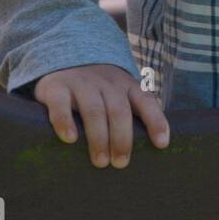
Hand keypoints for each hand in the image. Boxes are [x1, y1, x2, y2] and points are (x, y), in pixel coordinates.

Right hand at [33, 63, 169, 167]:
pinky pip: (61, 105)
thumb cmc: (96, 88)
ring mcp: (81, 83)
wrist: (63, 56)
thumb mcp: (117, 93)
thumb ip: (130, 114)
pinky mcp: (57, 87)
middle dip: (122, 139)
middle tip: (120, 163)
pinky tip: (70, 139)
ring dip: (99, 137)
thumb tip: (144, 152)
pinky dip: (65, 122)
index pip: (146, 101)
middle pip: (119, 110)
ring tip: (100, 162)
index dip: (156, 121)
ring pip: (94, 110)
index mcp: (126, 85)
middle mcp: (106, 83)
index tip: (162, 144)